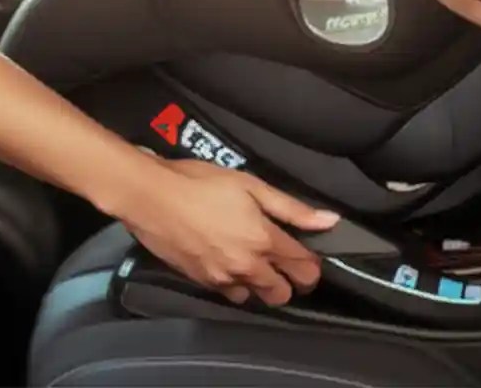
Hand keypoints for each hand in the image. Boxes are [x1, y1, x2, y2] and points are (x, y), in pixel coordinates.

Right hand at [110, 159, 339, 305]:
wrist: (151, 196)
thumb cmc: (201, 183)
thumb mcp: (251, 186)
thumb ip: (291, 208)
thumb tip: (330, 221)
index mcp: (264, 241)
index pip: (304, 267)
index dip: (312, 265)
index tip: (308, 256)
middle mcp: (247, 267)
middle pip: (282, 293)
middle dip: (288, 281)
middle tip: (282, 262)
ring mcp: (222, 279)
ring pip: (255, 297)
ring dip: (260, 285)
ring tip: (253, 263)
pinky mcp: (201, 282)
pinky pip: (228, 293)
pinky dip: (234, 284)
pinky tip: (228, 264)